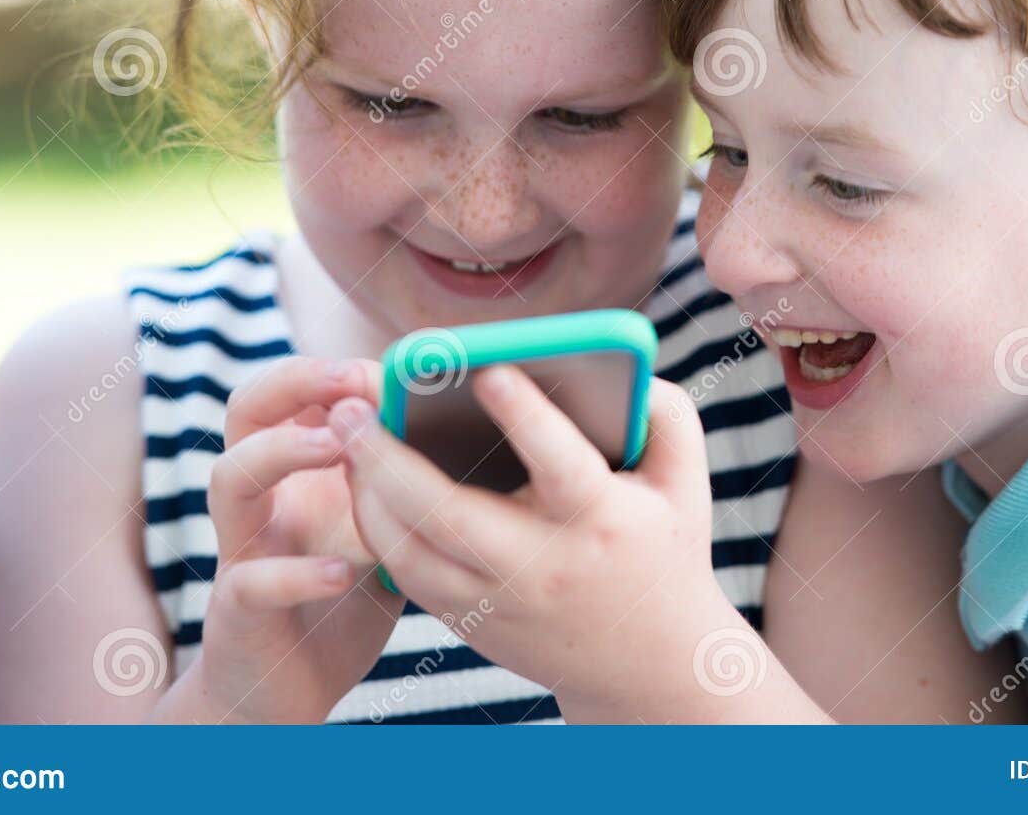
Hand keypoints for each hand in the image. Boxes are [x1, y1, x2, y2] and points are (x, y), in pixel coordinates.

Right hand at [158, 358, 401, 723]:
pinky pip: (252, 581)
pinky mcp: (238, 611)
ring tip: (339, 444)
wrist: (288, 692)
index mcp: (293, 472)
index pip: (290, 393)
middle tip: (348, 379)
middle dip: (291, 383)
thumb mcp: (377, 530)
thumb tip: (466, 428)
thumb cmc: (339, 599)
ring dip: (281, 452)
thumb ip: (398, 484)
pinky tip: (345, 571)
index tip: (384, 365)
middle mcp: (260, 500)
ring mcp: (242, 550)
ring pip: (229, 480)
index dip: (329, 370)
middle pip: (244, 412)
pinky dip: (297, 573)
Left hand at [329, 366, 757, 720]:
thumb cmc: (664, 551)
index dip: (528, 417)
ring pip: (411, 552)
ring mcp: (499, 601)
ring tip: (343, 433)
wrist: (647, 667)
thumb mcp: (684, 481)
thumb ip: (662, 412)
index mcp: (602, 523)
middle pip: (452, 516)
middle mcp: (544, 567)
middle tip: (351, 405)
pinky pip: (405, 574)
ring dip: (366, 493)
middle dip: (392, 460)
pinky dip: (375, 526)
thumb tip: (610, 361)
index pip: (562, 467)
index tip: (489, 368)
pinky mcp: (468, 621)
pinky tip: (359, 479)